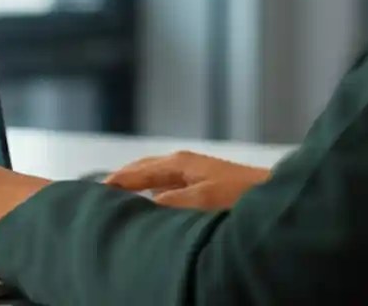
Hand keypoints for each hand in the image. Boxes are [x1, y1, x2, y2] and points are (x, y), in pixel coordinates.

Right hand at [104, 150, 269, 209]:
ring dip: (136, 185)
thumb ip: (169, 201)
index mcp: (177, 162)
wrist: (276, 195)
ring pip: (153, 176)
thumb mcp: (201, 199)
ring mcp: (192, 171)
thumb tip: (143, 205)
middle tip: (98, 193)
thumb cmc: (242, 194)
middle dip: (121, 179)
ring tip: (119, 198)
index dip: (113, 182)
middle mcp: (181, 163)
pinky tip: (151, 203)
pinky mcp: (202, 183)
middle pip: (141, 169)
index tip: (91, 192)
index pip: (134, 172)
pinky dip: (151, 191)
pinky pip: (165, 184)